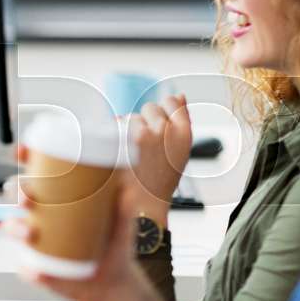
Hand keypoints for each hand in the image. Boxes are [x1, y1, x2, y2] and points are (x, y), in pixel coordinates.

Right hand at [9, 170, 153, 300]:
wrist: (113, 283)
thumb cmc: (114, 245)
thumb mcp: (123, 223)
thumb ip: (125, 207)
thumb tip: (127, 188)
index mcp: (57, 197)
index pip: (35, 172)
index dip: (24, 158)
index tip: (21, 151)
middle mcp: (41, 216)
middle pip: (18, 195)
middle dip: (16, 191)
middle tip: (29, 198)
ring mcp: (36, 241)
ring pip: (12, 227)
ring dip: (14, 227)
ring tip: (30, 234)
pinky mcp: (37, 268)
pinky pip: (26, 268)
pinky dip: (28, 269)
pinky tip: (34, 270)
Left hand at [126, 94, 192, 221]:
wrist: (142, 205)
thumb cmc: (160, 181)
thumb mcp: (180, 151)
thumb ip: (180, 121)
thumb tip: (179, 94)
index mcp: (185, 133)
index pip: (173, 101)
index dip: (163, 111)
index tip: (158, 124)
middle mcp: (167, 130)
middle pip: (149, 107)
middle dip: (144, 122)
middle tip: (145, 148)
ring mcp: (144, 133)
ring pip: (131, 117)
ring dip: (128, 130)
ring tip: (133, 155)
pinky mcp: (123, 140)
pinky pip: (116, 126)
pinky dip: (114, 136)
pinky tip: (120, 153)